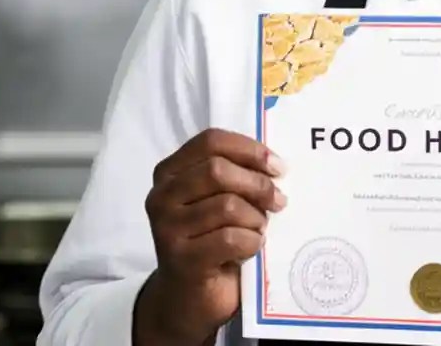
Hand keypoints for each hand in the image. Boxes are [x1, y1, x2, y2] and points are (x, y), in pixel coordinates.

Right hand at [134, 129, 286, 345]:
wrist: (188, 298)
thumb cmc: (210, 241)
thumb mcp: (217, 201)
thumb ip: (234, 176)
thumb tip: (274, 165)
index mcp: (170, 173)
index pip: (211, 142)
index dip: (249, 149)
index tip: (277, 166)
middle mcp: (161, 197)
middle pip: (218, 171)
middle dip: (258, 184)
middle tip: (279, 201)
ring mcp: (167, 229)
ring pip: (228, 205)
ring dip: (256, 219)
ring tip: (258, 229)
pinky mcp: (182, 259)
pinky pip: (231, 238)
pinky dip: (251, 242)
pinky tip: (250, 249)